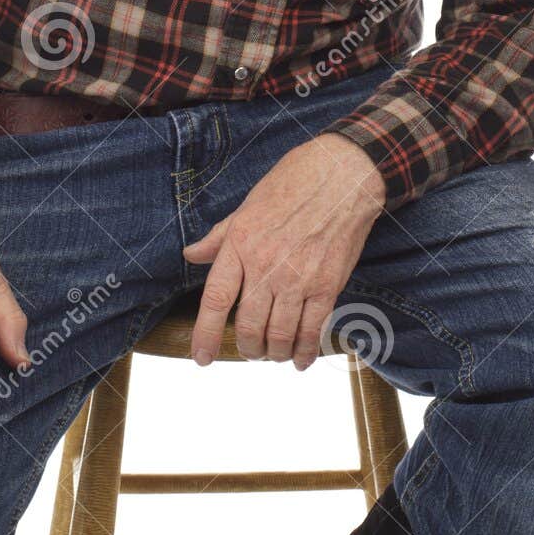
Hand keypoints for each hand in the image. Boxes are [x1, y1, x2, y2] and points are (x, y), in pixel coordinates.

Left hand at [182, 135, 385, 369]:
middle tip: (249, 351)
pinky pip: (312, 330)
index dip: (205, 334)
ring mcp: (298, 278)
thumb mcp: (247, 206)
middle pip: (249, 326)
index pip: (216, 299)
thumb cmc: (292, 183)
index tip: (202, 357)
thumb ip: (219, 238)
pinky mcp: (327, 285)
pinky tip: (300, 359)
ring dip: (273, 353)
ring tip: (272, 354)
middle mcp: (266, 266)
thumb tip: (191, 255)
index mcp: (241, 244)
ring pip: (279, 335)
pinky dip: (304, 351)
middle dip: (247, 348)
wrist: (342, 175)